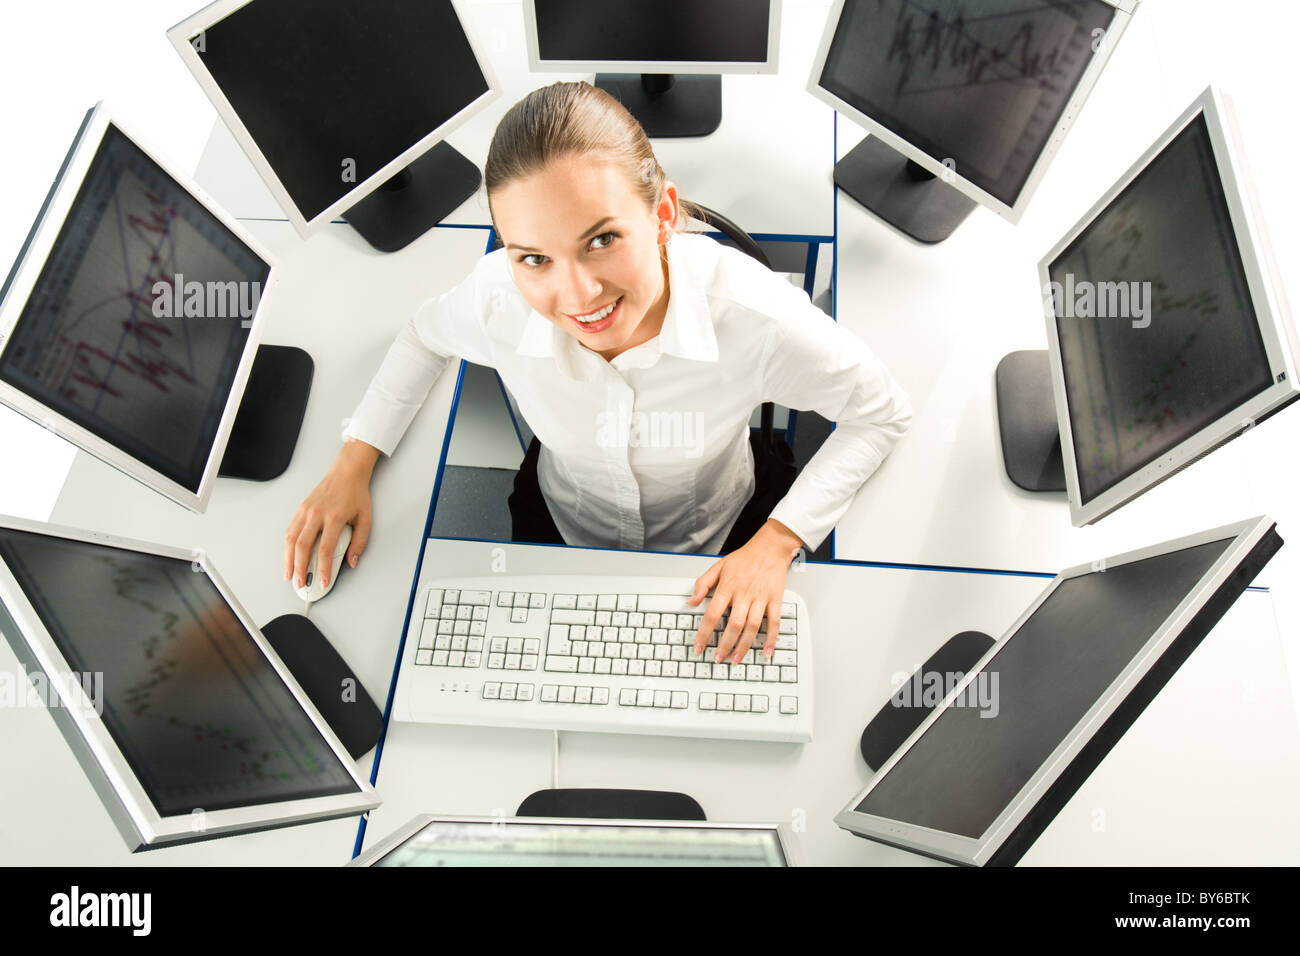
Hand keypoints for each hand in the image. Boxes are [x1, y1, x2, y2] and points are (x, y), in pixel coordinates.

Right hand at [284, 440, 379, 589]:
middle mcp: (317, 514)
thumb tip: (352, 561)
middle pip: (302, 546)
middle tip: (300, 584)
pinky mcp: (301, 508)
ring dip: (288, 560)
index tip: (323, 582)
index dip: (324, 569)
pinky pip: (290, 530)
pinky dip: (287, 545)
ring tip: (289, 575)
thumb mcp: (365, 519)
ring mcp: (306, 511)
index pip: (326, 549)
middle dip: (300, 568)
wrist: (347, 472)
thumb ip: (359, 542)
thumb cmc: (356, 495)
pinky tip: (288, 556)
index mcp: (335, 517)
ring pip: (291, 539)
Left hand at [687, 519, 803, 664]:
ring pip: (752, 626)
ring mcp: (761, 598)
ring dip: (744, 646)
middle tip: (718, 658)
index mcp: (728, 587)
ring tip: (736, 659)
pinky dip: (771, 639)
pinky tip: (767, 651)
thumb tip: (691, 601)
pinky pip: (775, 622)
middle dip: (725, 645)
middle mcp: (744, 594)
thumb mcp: (718, 566)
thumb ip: (702, 584)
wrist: (770, 548)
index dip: (704, 633)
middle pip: (734, 624)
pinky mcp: (775, 600)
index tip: (699, 647)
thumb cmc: (744, 558)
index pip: (712, 614)